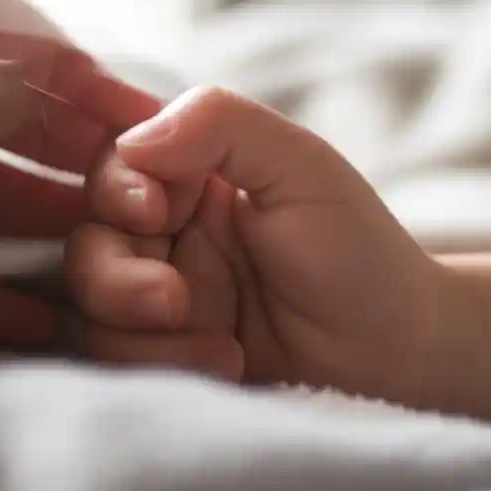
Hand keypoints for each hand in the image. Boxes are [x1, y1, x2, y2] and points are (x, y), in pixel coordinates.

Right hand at [66, 87, 445, 402]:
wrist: (402, 351)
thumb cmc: (360, 251)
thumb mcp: (301, 166)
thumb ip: (221, 124)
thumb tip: (131, 141)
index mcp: (194, 181)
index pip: (114, 171)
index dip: (117, 191)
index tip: (158, 211)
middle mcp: (170, 240)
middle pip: (88, 248)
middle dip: (116, 279)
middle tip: (172, 301)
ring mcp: (166, 306)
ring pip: (92, 314)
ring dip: (143, 335)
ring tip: (223, 350)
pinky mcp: (172, 360)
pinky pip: (122, 364)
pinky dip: (166, 366)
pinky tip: (230, 365)